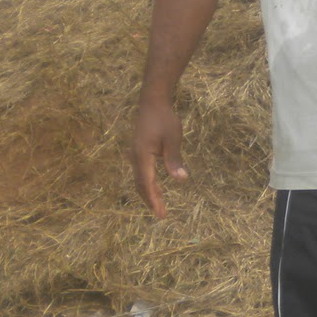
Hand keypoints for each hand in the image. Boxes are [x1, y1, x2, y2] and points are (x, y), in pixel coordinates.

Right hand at [131, 94, 187, 218]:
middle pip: (141, 184)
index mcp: (142, 156)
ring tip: (159, 205)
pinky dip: (148, 183)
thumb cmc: (164, 119)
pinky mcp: (138, 151)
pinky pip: (142, 172)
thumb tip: (181, 179)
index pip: (147, 183)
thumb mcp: (173, 139)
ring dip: (149, 192)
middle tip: (161, 214)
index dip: (153, 199)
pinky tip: (156, 187)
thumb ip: (174, 159)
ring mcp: (135, 154)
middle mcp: (135, 158)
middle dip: (150, 200)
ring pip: (140, 179)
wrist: (152, 102)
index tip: (160, 213)